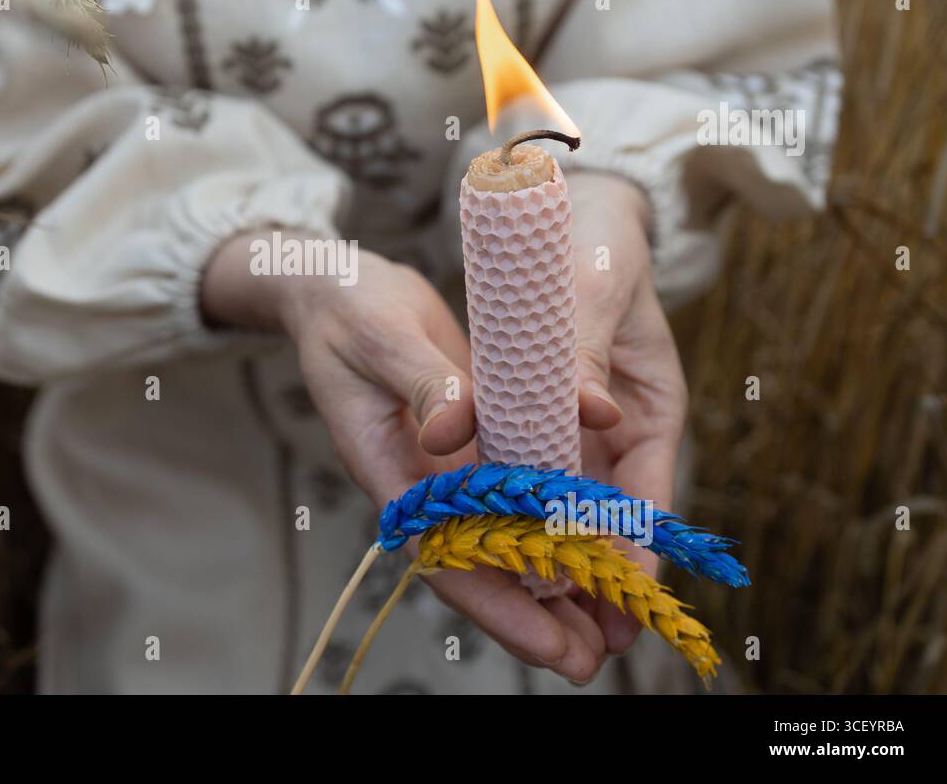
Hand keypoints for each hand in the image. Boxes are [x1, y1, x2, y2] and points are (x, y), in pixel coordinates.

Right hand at [202, 232, 605, 681]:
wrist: (340, 287)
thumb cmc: (349, 309)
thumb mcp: (383, 337)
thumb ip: (424, 384)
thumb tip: (454, 434)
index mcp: (388, 468)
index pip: (443, 551)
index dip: (495, 599)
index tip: (546, 635)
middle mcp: (421, 481)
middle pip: (477, 566)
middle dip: (531, 617)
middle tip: (590, 659)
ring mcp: (448, 466)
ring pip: (501, 540)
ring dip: (550, 583)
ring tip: (606, 626)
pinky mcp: (473, 441)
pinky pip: (515, 496)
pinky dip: (552, 525)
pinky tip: (597, 547)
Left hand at [564, 171, 687, 657]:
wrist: (552, 206)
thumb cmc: (586, 239)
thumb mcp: (588, 284)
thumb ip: (579, 349)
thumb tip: (589, 410)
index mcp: (650, 400)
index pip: (648, 490)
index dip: (632, 547)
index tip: (617, 594)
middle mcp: (615, 426)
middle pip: (608, 518)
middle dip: (596, 578)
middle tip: (584, 645)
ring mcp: (574, 428)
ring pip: (566, 510)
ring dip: (557, 565)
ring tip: (548, 629)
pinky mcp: (532, 420)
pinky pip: (527, 479)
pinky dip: (519, 521)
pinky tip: (502, 560)